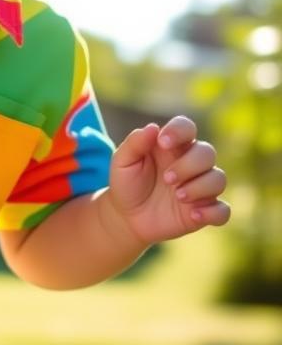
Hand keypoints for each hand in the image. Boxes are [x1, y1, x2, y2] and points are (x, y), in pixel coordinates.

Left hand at [107, 116, 229, 246]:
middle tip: (167, 179)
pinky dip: (212, 212)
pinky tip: (193, 215)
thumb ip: (135, 143)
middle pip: (206, 152)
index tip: (163, 143)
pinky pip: (223, 210)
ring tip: (178, 196)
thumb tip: (153, 127)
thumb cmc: (126, 183)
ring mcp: (200, 187)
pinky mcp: (205, 211)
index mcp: (172, 147)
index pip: (186, 127)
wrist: (127, 217)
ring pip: (218, 179)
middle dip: (189, 164)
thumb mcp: (122, 162)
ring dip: (200, 187)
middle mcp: (190, 163)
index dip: (179, 131)